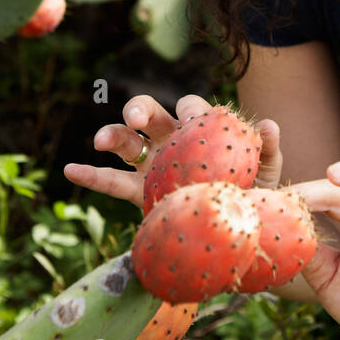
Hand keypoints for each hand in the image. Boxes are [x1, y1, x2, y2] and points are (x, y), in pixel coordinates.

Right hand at [63, 95, 281, 211]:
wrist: (246, 231)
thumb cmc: (258, 192)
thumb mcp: (267, 171)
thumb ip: (267, 148)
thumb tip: (269, 125)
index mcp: (201, 130)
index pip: (190, 108)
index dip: (189, 110)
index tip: (190, 121)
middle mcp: (173, 141)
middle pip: (151, 115)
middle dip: (139, 110)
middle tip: (135, 118)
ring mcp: (154, 165)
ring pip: (127, 143)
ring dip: (112, 135)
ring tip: (100, 140)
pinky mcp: (140, 193)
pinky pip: (112, 181)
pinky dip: (90, 175)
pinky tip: (70, 169)